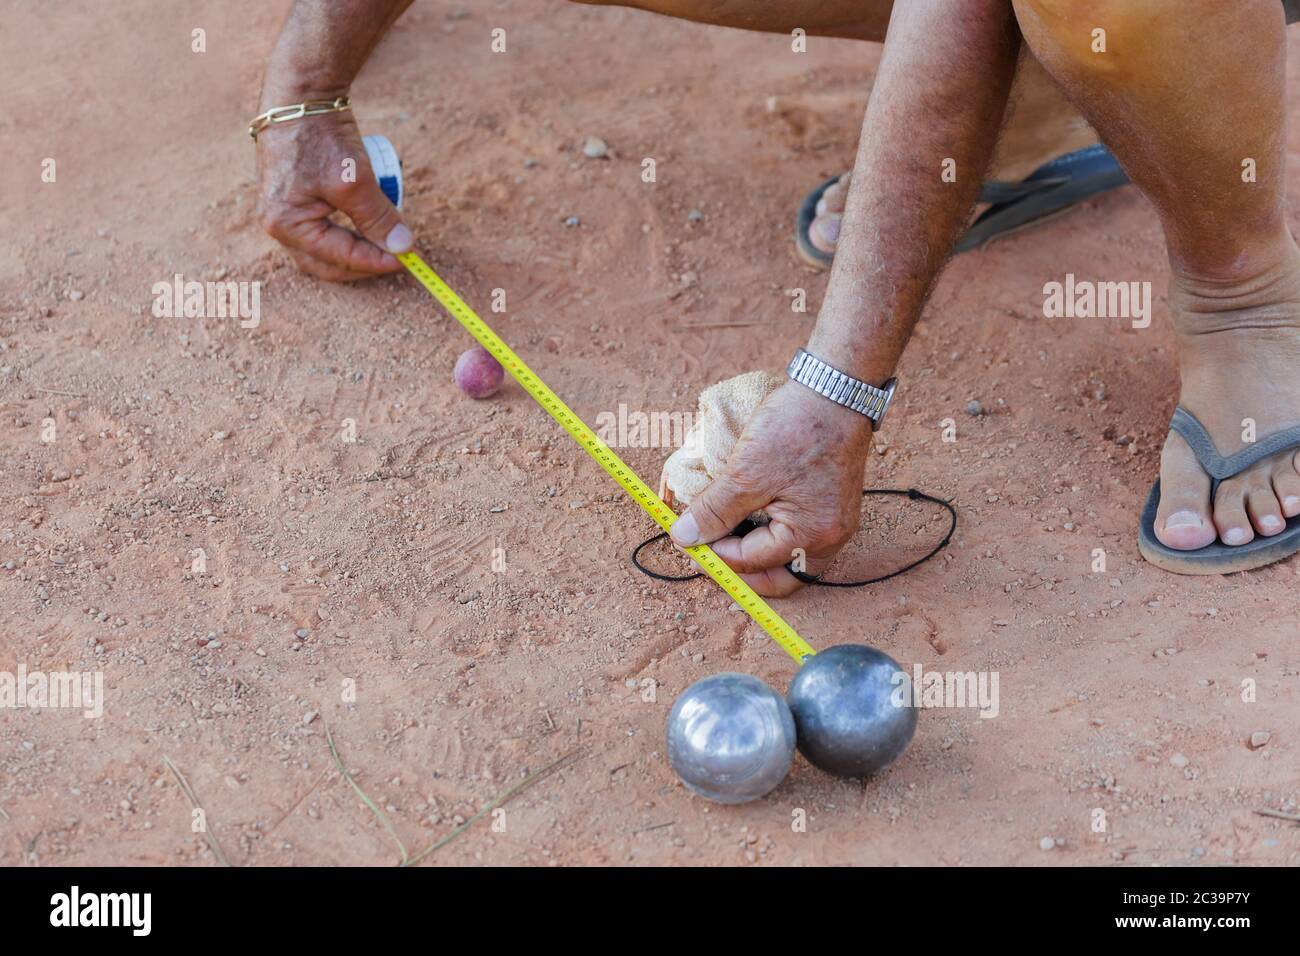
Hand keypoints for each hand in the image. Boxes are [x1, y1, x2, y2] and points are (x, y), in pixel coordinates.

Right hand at [255, 107, 411, 280]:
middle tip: (396, 258)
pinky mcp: (291, 197)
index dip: (376, 262)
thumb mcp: (355, 181)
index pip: (338, 259)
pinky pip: (319, 230)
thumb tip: (404, 248)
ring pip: (322, 249)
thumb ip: (377, 218)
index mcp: (286, 224)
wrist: (300, 92)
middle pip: (325, 263)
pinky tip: (363, 230)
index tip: (407, 259)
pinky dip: (343, 236)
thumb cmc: (320, 134)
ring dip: (352, 253)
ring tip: (383, 246)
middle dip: (362, 265)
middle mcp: (277, 223)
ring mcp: (281, 210)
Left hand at [668, 381, 873, 596]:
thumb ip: (715, 511)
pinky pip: (796, 536)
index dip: (714, 554)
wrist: (833, 390)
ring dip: (753, 554)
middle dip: (738, 571)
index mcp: (812, 536)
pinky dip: (768, 535)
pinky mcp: (829, 507)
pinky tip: (745, 518)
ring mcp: (833, 524)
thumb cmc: (796, 428)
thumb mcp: (746, 473)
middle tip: (704, 553)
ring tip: (721, 535)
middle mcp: (829, 538)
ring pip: (787, 560)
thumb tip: (685, 537)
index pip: (752, 562)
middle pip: (778, 578)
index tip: (685, 538)